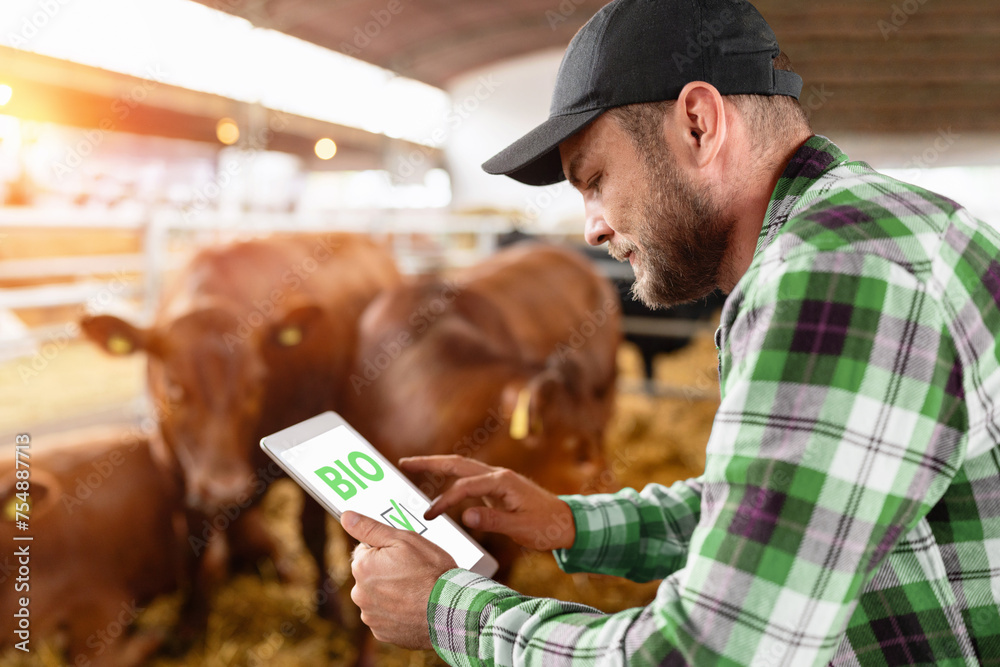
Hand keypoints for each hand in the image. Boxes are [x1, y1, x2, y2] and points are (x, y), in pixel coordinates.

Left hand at [341, 510, 456, 648]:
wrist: (450, 610)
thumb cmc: (430, 572)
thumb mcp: (404, 539)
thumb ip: (370, 528)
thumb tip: (346, 516)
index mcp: (362, 567)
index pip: (365, 551)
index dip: (386, 551)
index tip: (404, 556)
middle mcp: (359, 593)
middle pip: (370, 575)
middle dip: (386, 572)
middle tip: (412, 573)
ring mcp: (370, 615)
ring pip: (377, 596)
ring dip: (390, 593)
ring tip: (415, 592)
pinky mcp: (381, 633)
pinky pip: (385, 616)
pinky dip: (396, 612)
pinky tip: (413, 607)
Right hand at [399, 455, 576, 551]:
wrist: (567, 522)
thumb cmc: (546, 526)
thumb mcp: (522, 528)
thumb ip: (494, 520)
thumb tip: (465, 515)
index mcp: (503, 482)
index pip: (464, 488)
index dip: (444, 500)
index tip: (428, 516)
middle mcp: (498, 475)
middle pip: (458, 464)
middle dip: (430, 463)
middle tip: (403, 463)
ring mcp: (497, 479)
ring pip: (462, 468)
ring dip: (438, 466)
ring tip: (413, 467)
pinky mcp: (497, 487)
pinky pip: (468, 478)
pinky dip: (450, 478)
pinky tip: (439, 484)